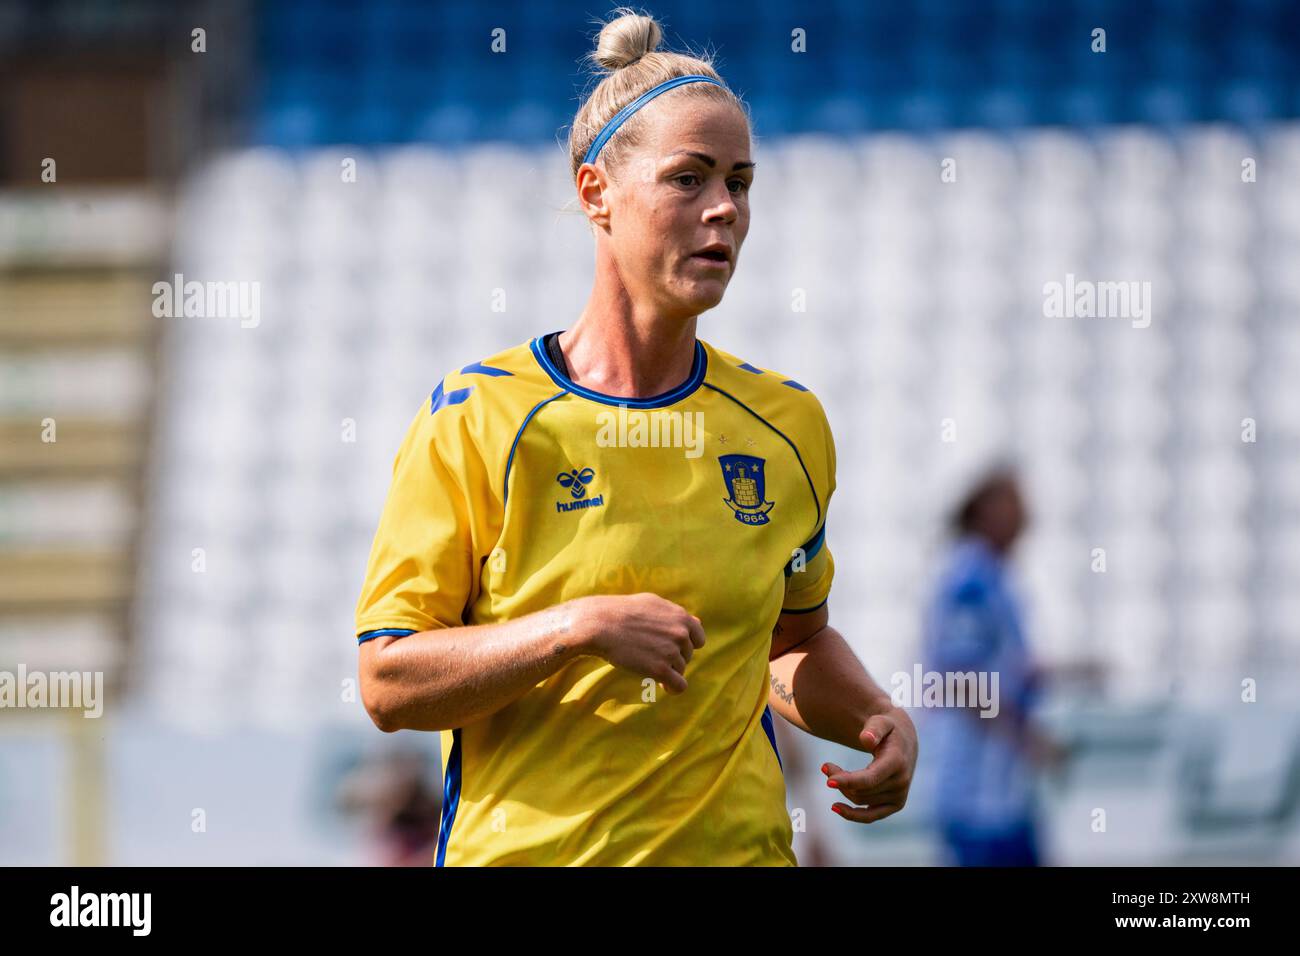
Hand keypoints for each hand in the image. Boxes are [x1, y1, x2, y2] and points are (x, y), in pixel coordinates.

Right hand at [574, 593, 705, 693]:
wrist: (601, 624)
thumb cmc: (623, 612)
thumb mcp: (653, 604)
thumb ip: (676, 614)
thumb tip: (697, 621)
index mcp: (681, 617)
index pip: (699, 639)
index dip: (686, 645)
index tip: (671, 648)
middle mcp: (680, 634)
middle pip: (687, 656)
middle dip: (673, 658)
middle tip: (651, 654)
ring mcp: (671, 652)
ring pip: (680, 670)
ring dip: (667, 671)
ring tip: (647, 664)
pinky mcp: (660, 669)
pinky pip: (679, 686)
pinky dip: (673, 688)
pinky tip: (664, 687)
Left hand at [822, 708, 917, 823]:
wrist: (904, 742)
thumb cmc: (887, 728)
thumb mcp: (882, 721)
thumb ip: (874, 728)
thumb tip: (866, 739)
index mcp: (897, 762)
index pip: (870, 778)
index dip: (848, 781)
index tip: (829, 781)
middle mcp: (901, 782)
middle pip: (860, 790)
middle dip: (839, 779)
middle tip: (826, 766)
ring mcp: (899, 796)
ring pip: (860, 799)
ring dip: (843, 788)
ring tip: (832, 771)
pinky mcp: (896, 805)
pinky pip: (871, 816)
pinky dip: (853, 815)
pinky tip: (836, 808)